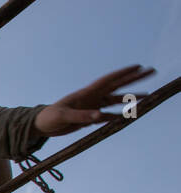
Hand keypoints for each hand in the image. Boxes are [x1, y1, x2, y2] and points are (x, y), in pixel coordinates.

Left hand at [34, 65, 155, 136]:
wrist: (41, 126)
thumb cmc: (49, 117)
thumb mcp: (64, 116)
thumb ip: (82, 116)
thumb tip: (100, 116)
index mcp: (87, 93)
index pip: (109, 80)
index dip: (123, 73)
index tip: (139, 66)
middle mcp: (93, 97)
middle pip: (118, 86)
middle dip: (134, 79)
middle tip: (151, 72)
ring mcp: (92, 106)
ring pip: (116, 100)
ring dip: (130, 98)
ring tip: (146, 96)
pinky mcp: (90, 117)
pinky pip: (108, 115)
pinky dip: (119, 114)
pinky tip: (129, 115)